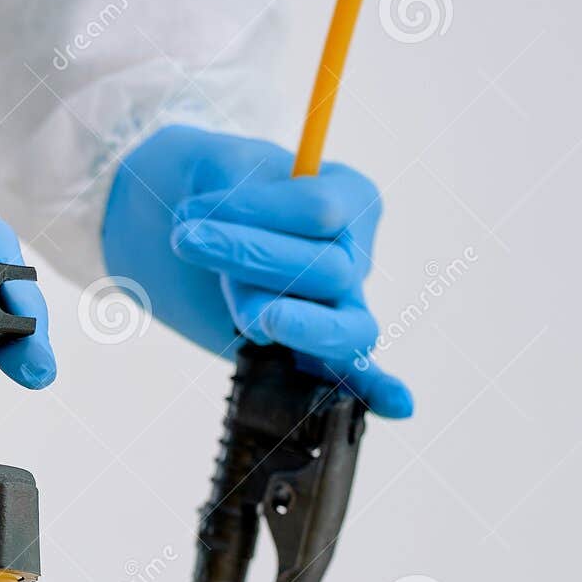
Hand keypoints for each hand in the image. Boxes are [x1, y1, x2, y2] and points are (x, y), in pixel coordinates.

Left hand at [101, 125, 411, 417]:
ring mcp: (342, 307)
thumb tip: (258, 309)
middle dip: (253, 255)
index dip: (255, 209)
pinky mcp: (318, 350)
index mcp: (348, 196)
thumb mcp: (220, 175)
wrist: (206, 226)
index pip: (318, 210)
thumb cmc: (222, 190)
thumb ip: (237, 218)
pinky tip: (397, 406)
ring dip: (296, 325)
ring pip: (342, 328)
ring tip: (254, 319)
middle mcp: (353, 255)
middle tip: (184, 238)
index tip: (188, 211)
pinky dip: (376, 389)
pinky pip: (358, 374)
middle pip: (328, 270)